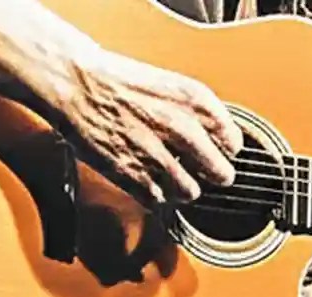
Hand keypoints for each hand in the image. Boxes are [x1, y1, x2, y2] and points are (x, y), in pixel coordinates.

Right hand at [57, 49, 243, 208]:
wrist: (77, 83)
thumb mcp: (172, 85)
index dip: (223, 149)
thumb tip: (218, 138)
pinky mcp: (135, 176)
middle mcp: (183, 128)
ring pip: (192, 193)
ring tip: (169, 174)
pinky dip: (155, 194)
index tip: (214, 149)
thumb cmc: (120, 80)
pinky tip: (147, 178)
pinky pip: (160, 200)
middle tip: (200, 170)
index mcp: (197, 101)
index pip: (234, 143)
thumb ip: (199, 113)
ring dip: (182, 187)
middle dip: (212, 174)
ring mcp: (159, 155)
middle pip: (221, 174)